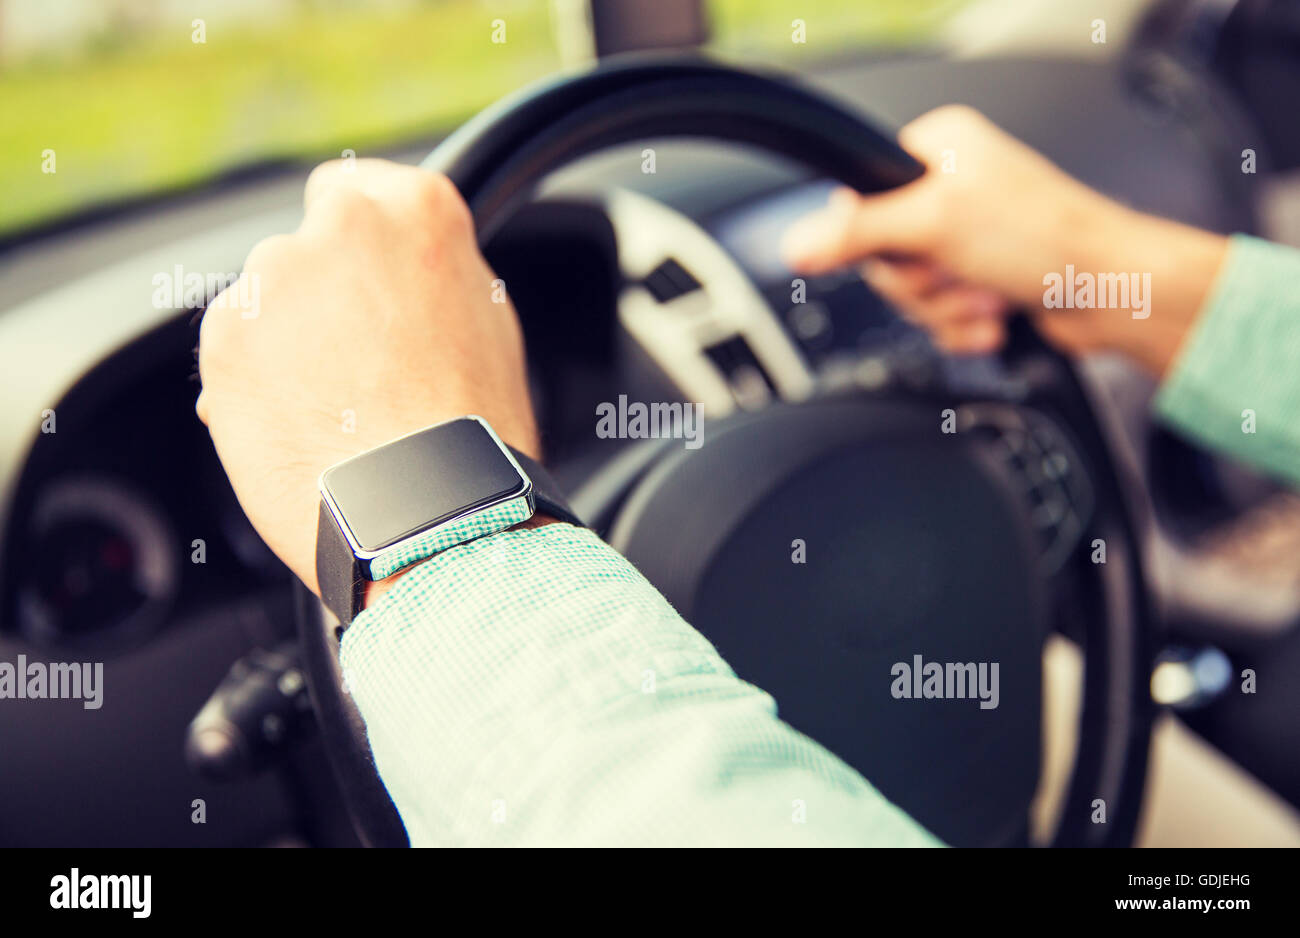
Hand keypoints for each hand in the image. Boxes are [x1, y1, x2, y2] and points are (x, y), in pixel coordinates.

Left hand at [197, 159, 537, 595]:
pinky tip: (298, 431)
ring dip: (282, 345)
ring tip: (331, 413)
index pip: (352, 188)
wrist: (428, 510)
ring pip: (265, 305)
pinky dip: (249, 387)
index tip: (356, 281)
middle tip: (356, 369)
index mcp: (417, 211)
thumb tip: (402, 274)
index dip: (353, 246)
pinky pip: (231, 354)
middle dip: (318, 301)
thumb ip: (433, 274)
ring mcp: (277, 277)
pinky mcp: (227, 335)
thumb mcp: (487, 324)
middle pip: (304, 252)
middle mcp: (343, 226)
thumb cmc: (472, 432)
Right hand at [782, 105, 1228, 373]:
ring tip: (985, 297)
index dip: (878, 239)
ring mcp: (965, 240)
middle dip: (922, 283)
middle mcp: (951, 190)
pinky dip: (962, 327)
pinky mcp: (979, 282)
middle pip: (884, 257)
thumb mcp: (934, 224)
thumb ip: (858, 233)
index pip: (860, 200)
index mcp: (938, 150)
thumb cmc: (1049, 240)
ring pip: (911, 293)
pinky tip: (993, 316)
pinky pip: (937, 316)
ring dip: (946, 308)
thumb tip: (796, 242)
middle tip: (956, 274)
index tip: (908, 248)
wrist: (1112, 294)